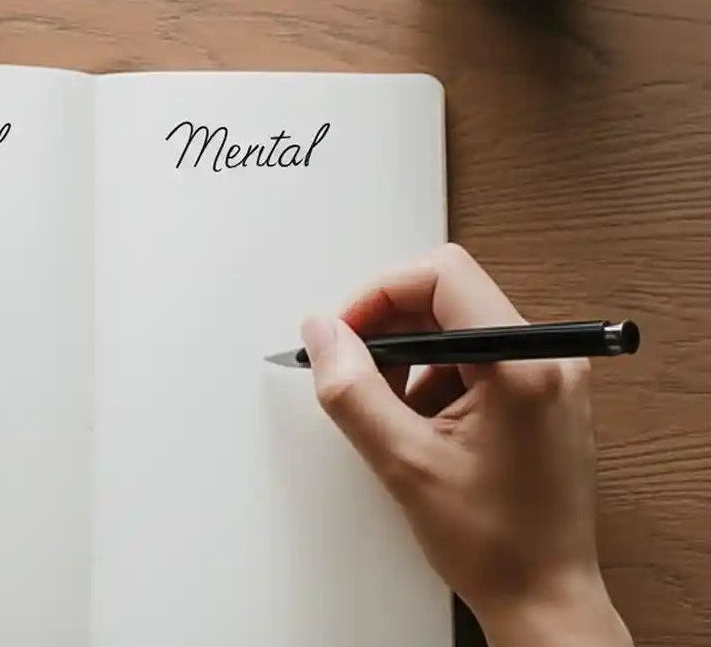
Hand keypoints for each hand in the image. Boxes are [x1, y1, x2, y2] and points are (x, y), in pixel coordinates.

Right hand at [301, 244, 631, 646]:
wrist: (544, 598)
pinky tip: (422, 431)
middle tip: (353, 371)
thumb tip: (323, 334)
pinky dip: (435, 382)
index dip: (380, 294)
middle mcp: (548, 357)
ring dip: (411, 362)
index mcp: (524, 363)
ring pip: (458, 330)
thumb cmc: (496, 544)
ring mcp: (550, 376)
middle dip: (390, 329)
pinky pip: (476, 360)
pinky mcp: (542, 395)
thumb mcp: (403, 463)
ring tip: (394, 419)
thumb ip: (353, 390)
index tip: (344, 332)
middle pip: (449, 296)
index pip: (443, 275)